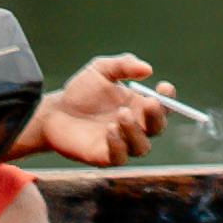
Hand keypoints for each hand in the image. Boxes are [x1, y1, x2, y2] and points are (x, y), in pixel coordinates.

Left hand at [25, 58, 168, 167]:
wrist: (53, 112)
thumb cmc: (80, 91)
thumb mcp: (101, 69)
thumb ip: (123, 65)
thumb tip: (147, 69)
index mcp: (139, 105)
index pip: (164, 106)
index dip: (169, 98)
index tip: (163, 87)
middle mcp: (135, 126)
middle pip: (157, 127)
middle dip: (157, 116)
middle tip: (149, 102)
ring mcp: (121, 143)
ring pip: (142, 146)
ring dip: (135, 131)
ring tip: (121, 114)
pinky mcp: (105, 157)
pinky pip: (120, 157)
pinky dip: (118, 145)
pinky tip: (109, 129)